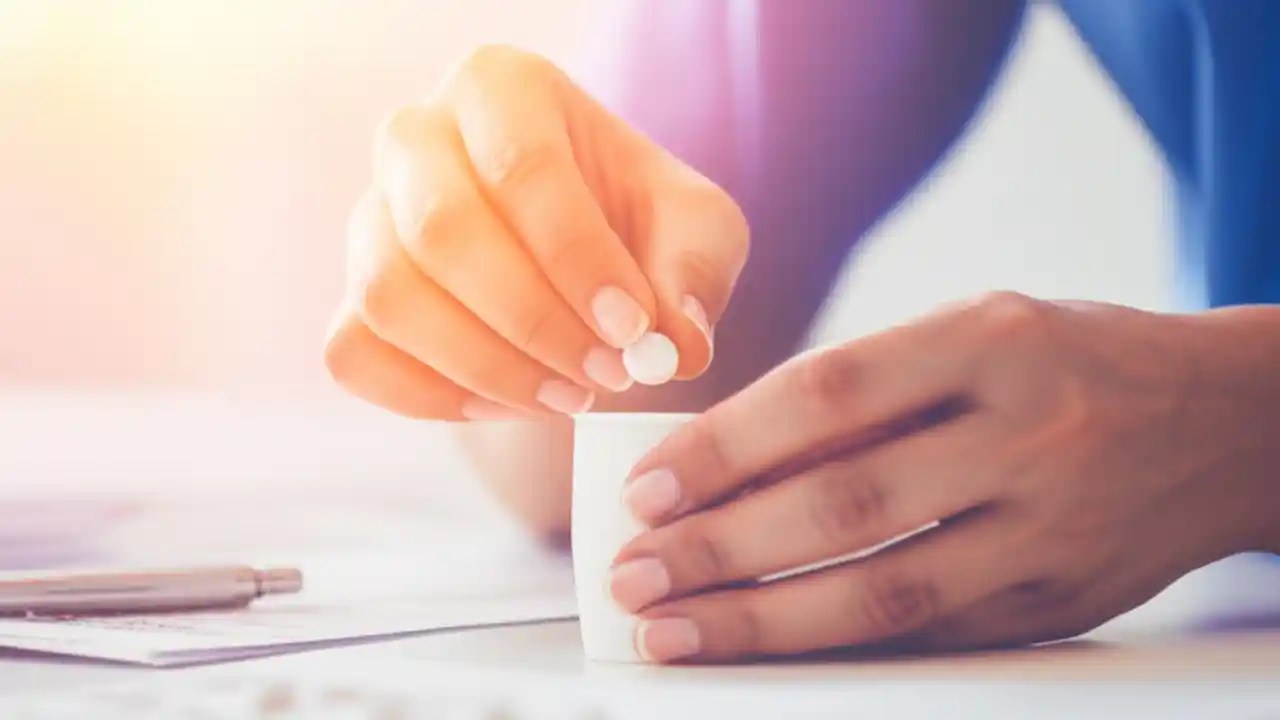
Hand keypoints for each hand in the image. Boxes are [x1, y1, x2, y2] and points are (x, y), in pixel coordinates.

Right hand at [325, 46, 747, 419]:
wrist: (581, 258)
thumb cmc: (634, 221)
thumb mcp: (695, 226)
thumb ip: (695, 272)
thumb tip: (676, 346)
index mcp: (500, 87)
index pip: (521, 165)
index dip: (576, 257)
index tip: (632, 328)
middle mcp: (416, 138)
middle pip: (441, 230)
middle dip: (532, 320)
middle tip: (607, 374)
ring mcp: (369, 219)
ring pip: (390, 296)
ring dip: (486, 366)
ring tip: (569, 396)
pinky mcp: (350, 298)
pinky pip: (357, 355)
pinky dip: (431, 396)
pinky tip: (506, 404)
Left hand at [607, 292, 1279, 661]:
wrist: (1225, 422)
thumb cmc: (1070, 362)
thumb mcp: (976, 334)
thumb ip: (866, 392)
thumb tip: (730, 459)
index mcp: (991, 340)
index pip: (826, 394)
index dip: (723, 448)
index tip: (646, 489)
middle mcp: (1025, 433)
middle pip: (844, 506)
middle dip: (721, 549)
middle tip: (635, 573)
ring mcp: (1050, 527)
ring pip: (885, 594)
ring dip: (763, 622)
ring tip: (676, 630)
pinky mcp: (1060, 600)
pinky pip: (930, 636)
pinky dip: (838, 649)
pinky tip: (770, 653)